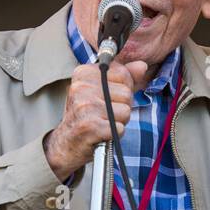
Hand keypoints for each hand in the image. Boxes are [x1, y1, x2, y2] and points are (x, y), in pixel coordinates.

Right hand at [43, 60, 146, 176]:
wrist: (66, 143)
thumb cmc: (87, 115)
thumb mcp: (102, 90)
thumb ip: (123, 77)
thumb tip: (142, 65)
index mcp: (84, 73)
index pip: (123, 74)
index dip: (123, 89)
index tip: (107, 98)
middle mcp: (81, 87)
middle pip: (126, 94)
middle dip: (122, 107)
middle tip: (104, 114)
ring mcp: (85, 106)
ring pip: (126, 111)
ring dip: (119, 121)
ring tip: (102, 123)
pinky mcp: (90, 126)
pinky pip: (120, 128)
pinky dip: (115, 134)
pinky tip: (101, 134)